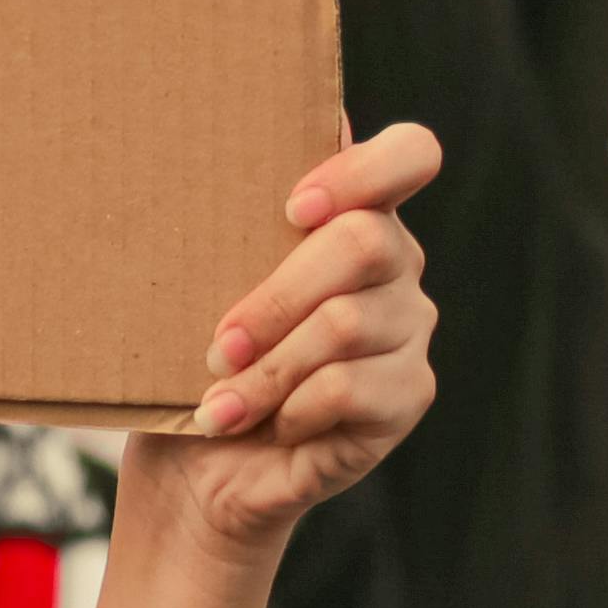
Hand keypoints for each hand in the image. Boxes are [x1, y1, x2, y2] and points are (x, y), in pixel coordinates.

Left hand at [117, 127, 440, 554]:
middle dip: (275, 296)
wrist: (198, 467)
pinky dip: (290, 409)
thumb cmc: (198, 360)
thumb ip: (234, 219)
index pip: (409, 155)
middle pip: (364, 242)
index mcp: (355, 213)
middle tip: (219, 345)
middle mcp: (397, 264)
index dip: (362, 170)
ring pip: (345, 323)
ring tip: (219, 402)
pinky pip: (347, 388)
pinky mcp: (408, 395)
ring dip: (267, 369)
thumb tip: (226, 140)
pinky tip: (265, 425)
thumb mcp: (204, 284)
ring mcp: (408, 330)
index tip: (293, 208)